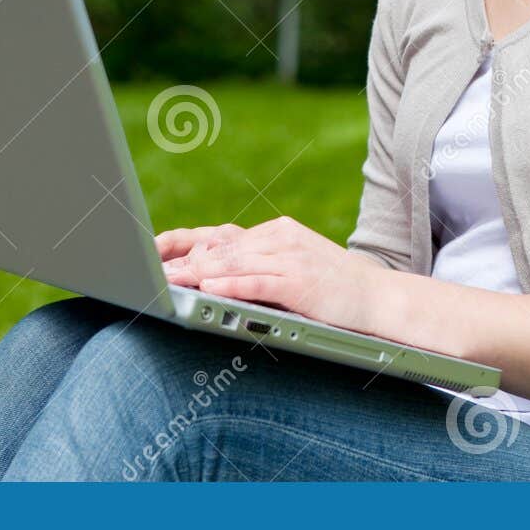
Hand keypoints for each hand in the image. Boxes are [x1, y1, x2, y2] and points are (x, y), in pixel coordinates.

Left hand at [154, 216, 384, 334]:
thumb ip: (256, 263)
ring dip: (198, 272)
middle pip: (221, 247)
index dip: (184, 242)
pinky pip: (259, 280)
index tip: (153, 251)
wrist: (378, 297)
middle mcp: (280, 237)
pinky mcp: (301, 280)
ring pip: (235, 261)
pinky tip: (209, 286)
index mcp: (275, 232)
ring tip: (169, 281)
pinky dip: (232, 282)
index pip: (220, 235)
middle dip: (183, 261)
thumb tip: (209, 269)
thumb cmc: (331, 287)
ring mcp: (291, 256)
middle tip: (151, 272)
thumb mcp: (290, 266)